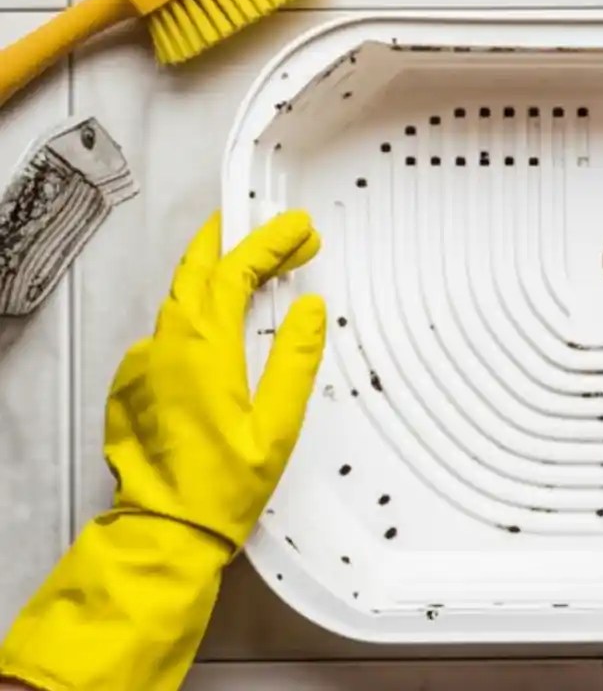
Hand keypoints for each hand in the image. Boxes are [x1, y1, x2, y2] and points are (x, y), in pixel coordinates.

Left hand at [0, 210, 325, 690]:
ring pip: (181, 300)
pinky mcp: (134, 383)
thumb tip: (311, 309)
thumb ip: (295, 360)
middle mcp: (163, 345)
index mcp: (201, 349)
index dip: (268, 243)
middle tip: (280, 232)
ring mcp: (143, 363)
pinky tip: (226, 332)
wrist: (162, 530)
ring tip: (263, 273)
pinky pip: (169, 334)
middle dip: (237, 240)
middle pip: (196, 270)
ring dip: (220, 277)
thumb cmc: (223, 486)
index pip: (233, 273)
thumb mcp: (277, 426)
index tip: (301, 229)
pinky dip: (200, 317)